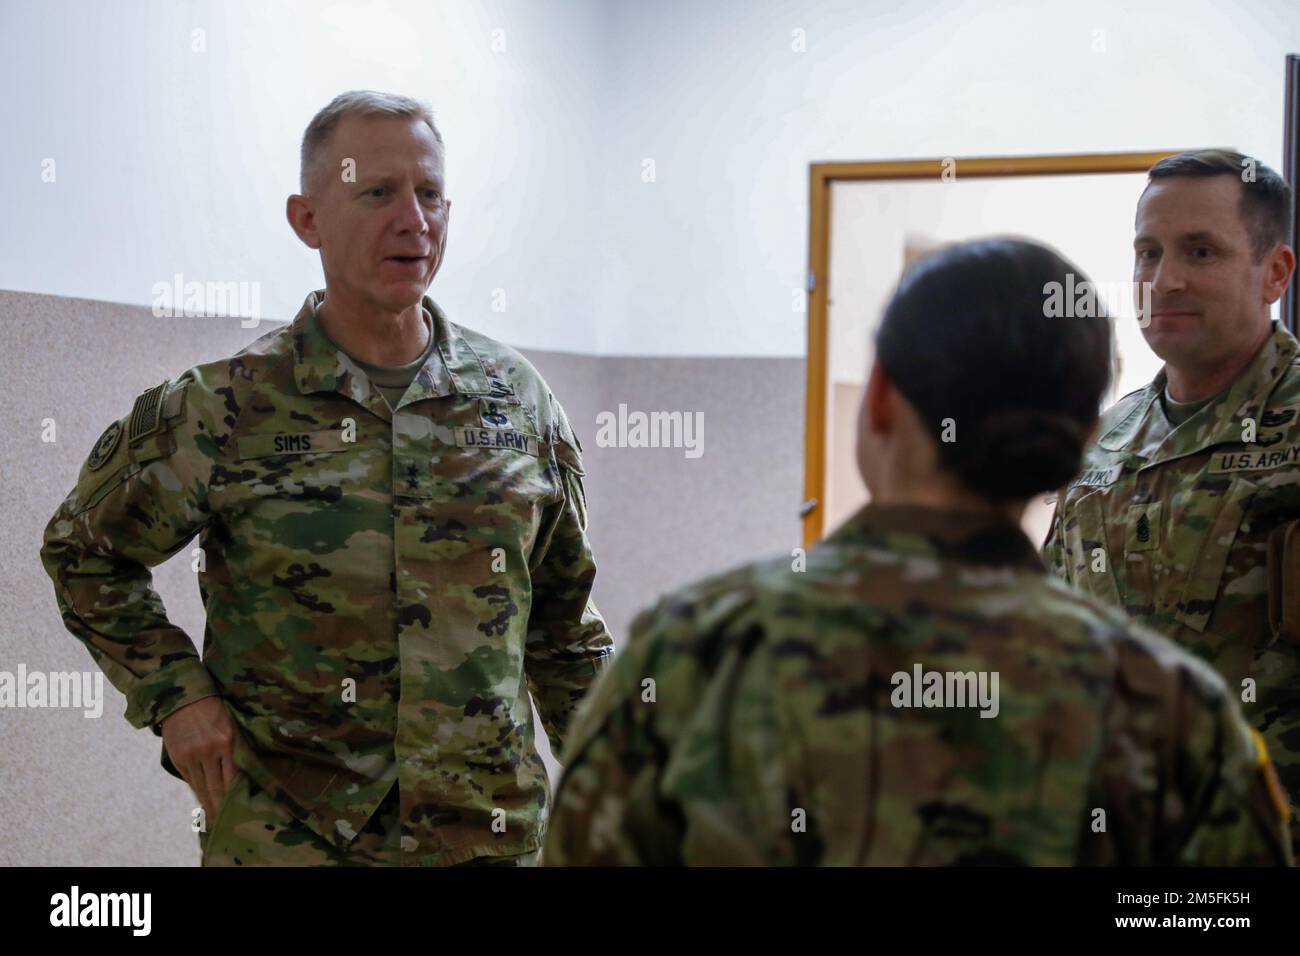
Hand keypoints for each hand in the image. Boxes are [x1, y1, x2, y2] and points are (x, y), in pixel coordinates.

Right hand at [160, 696, 236, 821]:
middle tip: (229, 821)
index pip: (233, 777)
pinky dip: (198, 791)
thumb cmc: (215, 708)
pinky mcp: (178, 758)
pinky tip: (203, 800)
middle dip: (222, 807)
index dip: (235, 797)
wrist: (183, 697)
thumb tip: (243, 773)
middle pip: (216, 787)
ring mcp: (191, 756)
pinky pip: (190, 780)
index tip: (241, 809)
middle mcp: (208, 751)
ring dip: (209, 803)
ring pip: (201, 787)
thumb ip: (236, 748)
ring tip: (215, 817)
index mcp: (226, 742)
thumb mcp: (231, 724)